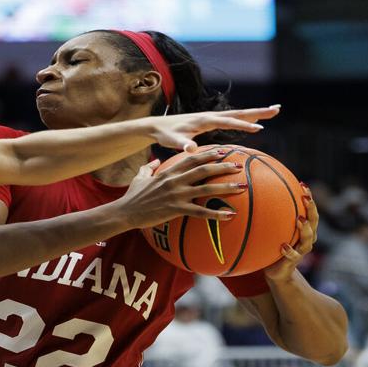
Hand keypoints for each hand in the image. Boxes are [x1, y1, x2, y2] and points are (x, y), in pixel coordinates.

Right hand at [112, 148, 245, 229]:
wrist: (125, 211)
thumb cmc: (132, 196)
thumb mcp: (140, 177)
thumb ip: (148, 167)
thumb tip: (154, 161)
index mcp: (168, 172)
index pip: (192, 158)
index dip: (208, 153)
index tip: (222, 151)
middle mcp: (175, 180)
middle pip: (203, 169)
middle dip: (223, 166)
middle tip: (238, 165)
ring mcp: (176, 195)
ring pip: (206, 188)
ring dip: (226, 187)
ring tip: (242, 186)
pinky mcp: (176, 210)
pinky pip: (200, 212)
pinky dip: (216, 214)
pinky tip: (229, 215)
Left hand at [148, 105, 279, 152]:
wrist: (158, 126)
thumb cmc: (166, 135)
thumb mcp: (173, 141)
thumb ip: (182, 144)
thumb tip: (191, 149)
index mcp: (205, 120)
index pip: (228, 122)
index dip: (243, 125)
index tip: (259, 128)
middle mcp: (211, 115)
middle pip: (239, 112)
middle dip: (258, 112)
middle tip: (277, 110)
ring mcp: (212, 117)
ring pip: (238, 114)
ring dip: (255, 113)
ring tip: (273, 112)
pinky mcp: (211, 121)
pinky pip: (233, 119)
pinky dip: (246, 119)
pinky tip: (254, 122)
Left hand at [262, 183, 318, 283]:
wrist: (277, 273)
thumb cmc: (275, 247)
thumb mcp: (275, 231)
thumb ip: (272, 217)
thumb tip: (257, 194)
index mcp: (305, 229)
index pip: (310, 210)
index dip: (309, 198)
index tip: (303, 185)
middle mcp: (307, 239)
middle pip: (314, 221)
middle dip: (311, 209)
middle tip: (305, 197)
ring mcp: (301, 251)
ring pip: (308, 239)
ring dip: (305, 228)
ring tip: (300, 219)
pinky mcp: (292, 262)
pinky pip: (293, 256)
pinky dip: (289, 251)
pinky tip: (283, 246)